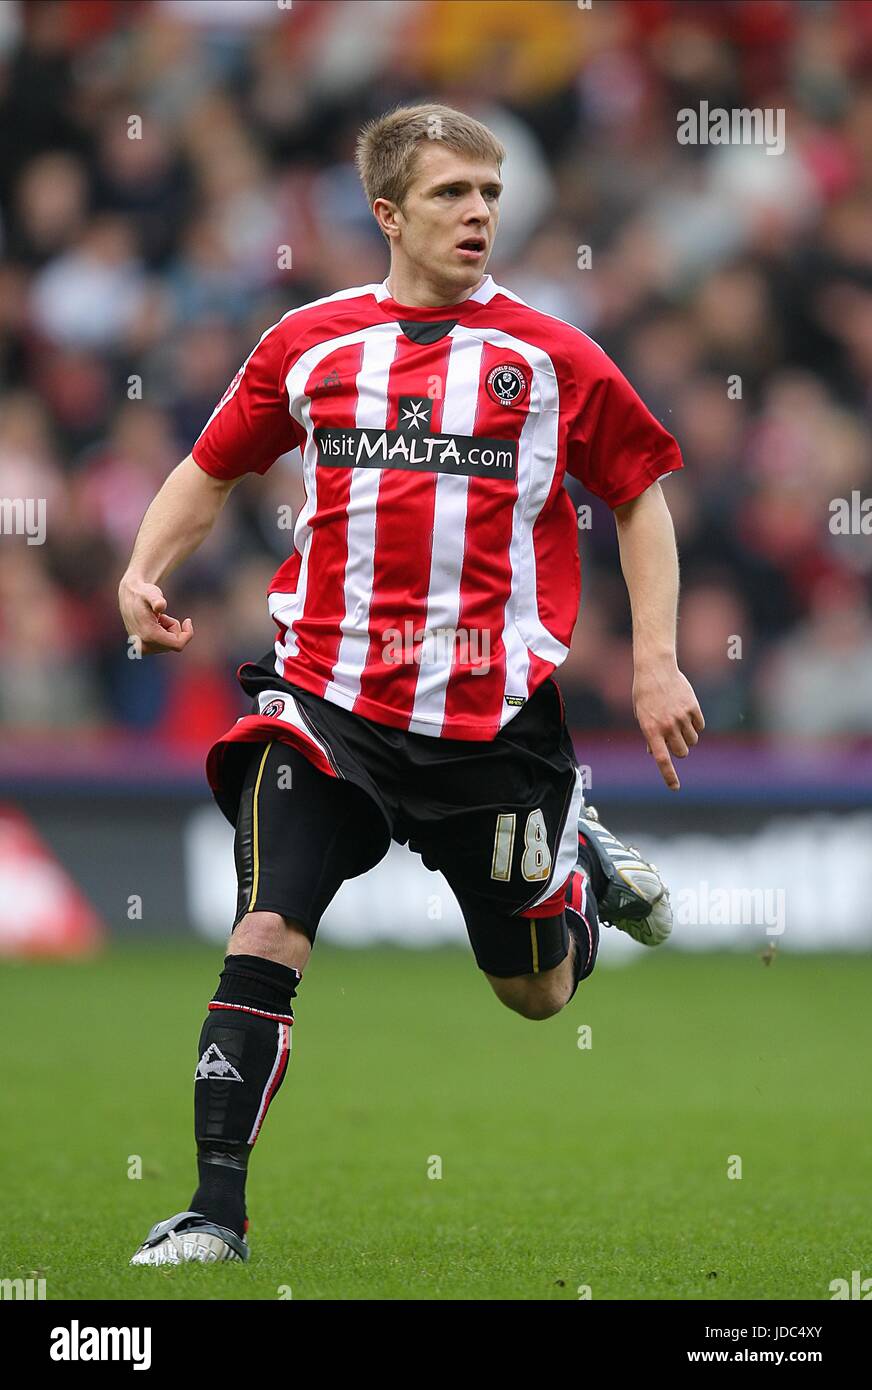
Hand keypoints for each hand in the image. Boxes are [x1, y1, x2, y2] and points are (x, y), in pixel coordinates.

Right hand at [118, 575, 193, 654]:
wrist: (128, 597)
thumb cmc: (143, 593)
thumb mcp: (151, 593)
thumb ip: (156, 599)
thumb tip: (160, 606)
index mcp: (149, 636)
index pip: (178, 645)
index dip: (187, 634)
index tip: (188, 620)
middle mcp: (144, 647)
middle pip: (174, 643)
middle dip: (173, 628)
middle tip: (161, 616)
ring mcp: (143, 650)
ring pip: (169, 644)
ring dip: (167, 631)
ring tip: (155, 619)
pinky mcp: (143, 650)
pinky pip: (163, 645)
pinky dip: (163, 634)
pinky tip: (152, 625)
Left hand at [632, 657, 703, 790]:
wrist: (656, 668)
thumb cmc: (645, 693)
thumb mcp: (641, 715)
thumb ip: (649, 735)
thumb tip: (654, 752)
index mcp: (651, 730)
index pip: (661, 759)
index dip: (669, 775)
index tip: (675, 787)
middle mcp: (667, 726)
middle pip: (682, 752)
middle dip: (680, 750)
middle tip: (674, 740)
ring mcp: (681, 717)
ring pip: (692, 740)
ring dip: (688, 737)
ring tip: (678, 723)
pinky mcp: (693, 707)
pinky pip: (700, 725)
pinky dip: (695, 724)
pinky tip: (687, 713)